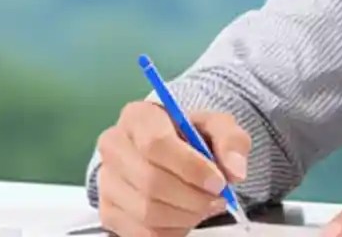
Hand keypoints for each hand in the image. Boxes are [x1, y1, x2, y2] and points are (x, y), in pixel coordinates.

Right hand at [96, 101, 251, 236]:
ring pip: (146, 211)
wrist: (170, 153)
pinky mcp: (107, 211)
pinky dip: (171, 230)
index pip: (156, 144)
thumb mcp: (218, 127)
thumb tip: (235, 171)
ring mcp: (106, 181)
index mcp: (138, 117)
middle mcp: (114, 146)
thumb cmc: (192, 136)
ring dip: (185, 215)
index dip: (191, 168)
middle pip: (151, 182)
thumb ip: (231, 142)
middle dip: (193, 197)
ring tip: (205, 206)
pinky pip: (140, 232)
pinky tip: (186, 217)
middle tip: (218, 199)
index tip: (219, 182)